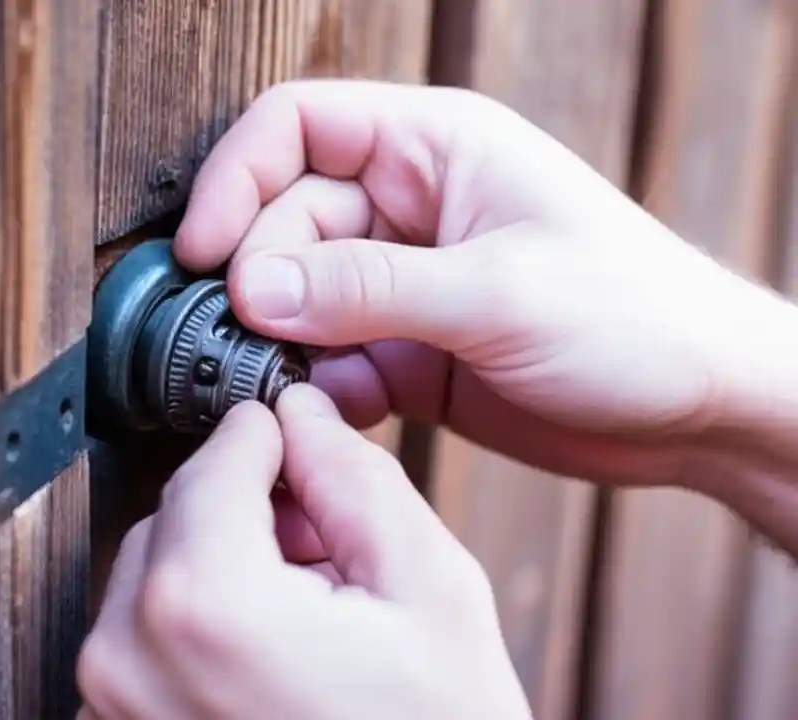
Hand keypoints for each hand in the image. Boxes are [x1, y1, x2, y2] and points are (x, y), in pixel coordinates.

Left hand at [76, 387, 530, 718]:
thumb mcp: (430, 594)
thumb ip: (354, 481)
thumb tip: (301, 415)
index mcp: (203, 604)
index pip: (214, 458)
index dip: (268, 436)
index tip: (299, 439)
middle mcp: (128, 655)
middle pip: (177, 512)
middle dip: (247, 507)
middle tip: (326, 546)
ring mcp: (111, 706)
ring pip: (155, 571)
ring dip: (222, 565)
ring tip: (308, 615)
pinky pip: (143, 636)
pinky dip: (198, 623)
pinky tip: (270, 656)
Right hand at [174, 80, 797, 488]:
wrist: (701, 408)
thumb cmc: (636, 317)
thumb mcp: (496, 293)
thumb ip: (366, 289)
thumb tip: (252, 288)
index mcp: (435, 149)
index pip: (298, 128)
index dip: (235, 180)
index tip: (201, 252)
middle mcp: (409, 206)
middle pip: (284, 219)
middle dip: (260, 279)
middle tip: (253, 336)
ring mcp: (404, 280)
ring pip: (298, 296)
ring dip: (283, 341)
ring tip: (291, 383)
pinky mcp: (406, 348)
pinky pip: (330, 357)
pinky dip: (319, 386)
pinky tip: (339, 409)